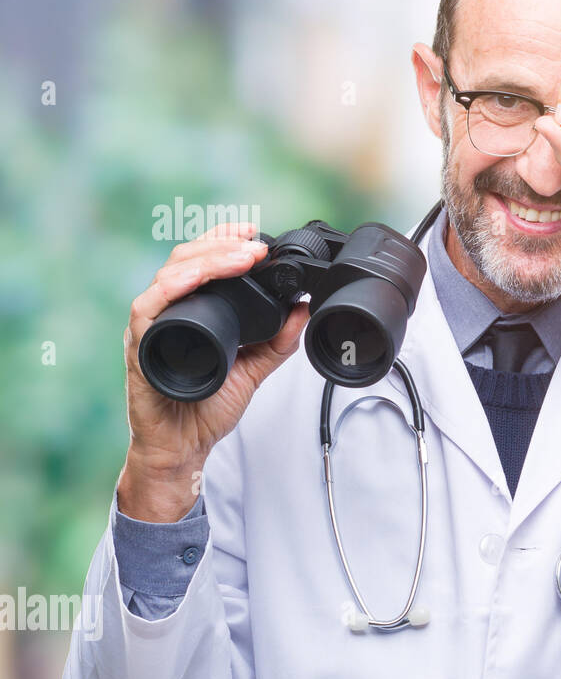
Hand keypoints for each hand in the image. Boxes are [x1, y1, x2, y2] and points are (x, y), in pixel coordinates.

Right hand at [119, 223, 308, 521]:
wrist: (183, 447)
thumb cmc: (208, 408)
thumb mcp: (255, 367)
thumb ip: (279, 339)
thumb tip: (304, 305)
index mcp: (190, 309)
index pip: (201, 261)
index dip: (223, 240)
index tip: (253, 232)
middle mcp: (168, 311)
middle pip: (185, 259)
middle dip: (222, 245)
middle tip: (256, 246)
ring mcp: (151, 325)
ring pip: (170, 274)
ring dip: (207, 259)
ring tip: (241, 256)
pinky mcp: (139, 345)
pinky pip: (149, 307)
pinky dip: (173, 287)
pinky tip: (196, 277)